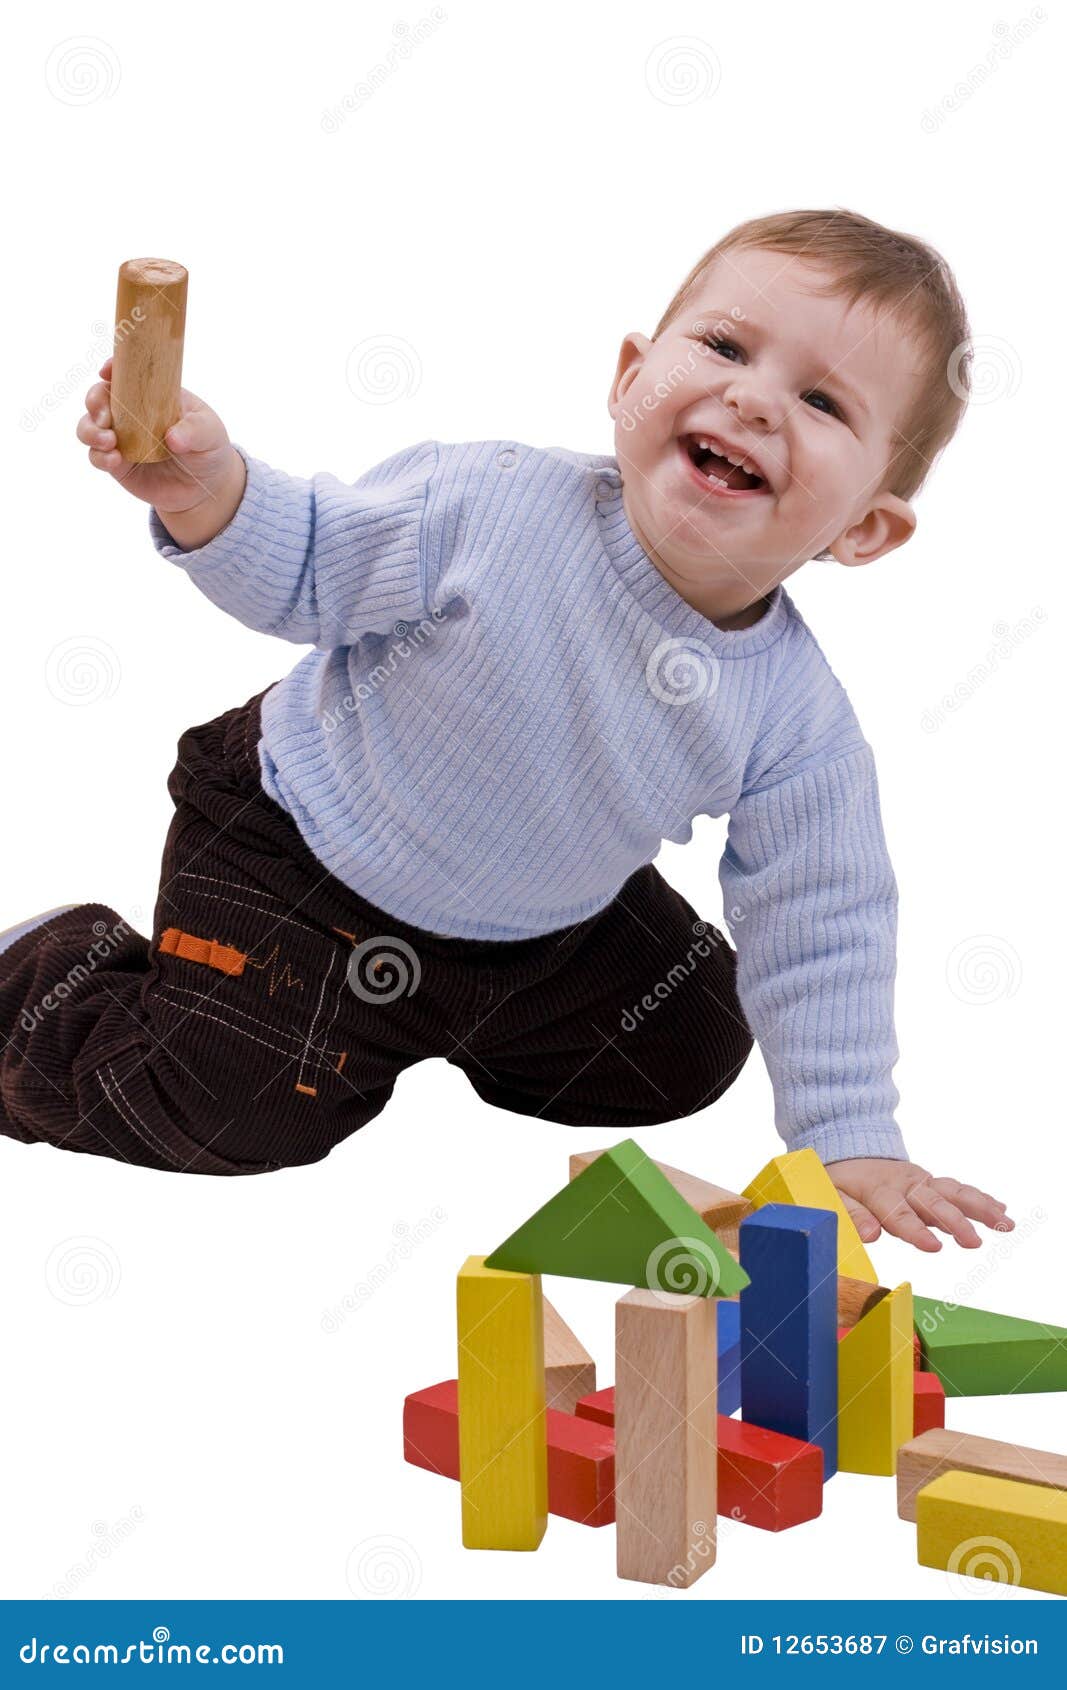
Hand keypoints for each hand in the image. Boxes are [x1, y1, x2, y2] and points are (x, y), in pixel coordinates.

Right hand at [76, 357, 238, 516]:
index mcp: (152, 394)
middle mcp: (131, 413)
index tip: (107, 371)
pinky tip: (113, 460)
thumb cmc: (209, 449)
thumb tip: (172, 438)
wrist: (206, 488)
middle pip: (98, 397)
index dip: (113, 368)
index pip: (126, 374)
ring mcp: (122, 438)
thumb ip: (195, 431)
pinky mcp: (118, 464)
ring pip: (89, 426)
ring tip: (108, 440)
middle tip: (105, 416)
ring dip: (90, 430)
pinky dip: (99, 456)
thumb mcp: (210, 433)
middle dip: (94, 401)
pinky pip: (97, 456)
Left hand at [824, 1157, 1013, 1252]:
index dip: (915, 1230)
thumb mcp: (832, 1196)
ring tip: (1004, 1223)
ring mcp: (921, 1182)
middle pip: (933, 1203)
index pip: (898, 1213)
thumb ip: (852, 1216)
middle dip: (955, 1222)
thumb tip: (871, 1236)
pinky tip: (1001, 1211)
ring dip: (980, 1207)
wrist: (850, 1150)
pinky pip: (958, 1190)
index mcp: (878, 1190)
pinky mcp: (932, 1183)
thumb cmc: (840, 1181)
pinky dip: (981, 1199)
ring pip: (953, 1193)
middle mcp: (905, 1184)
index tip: (935, 1247)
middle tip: (974, 1243)